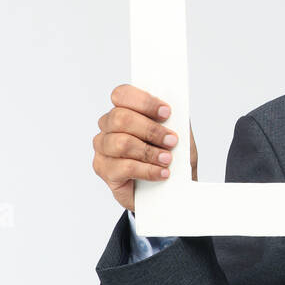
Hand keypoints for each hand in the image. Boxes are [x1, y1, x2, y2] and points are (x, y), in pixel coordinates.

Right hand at [92, 84, 196, 212]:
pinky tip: (162, 173)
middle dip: (150, 129)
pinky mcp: (104, 170)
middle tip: (171, 140)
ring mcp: (103, 149)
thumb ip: (177, 120)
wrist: (171, 190)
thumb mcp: (181, 136)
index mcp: (124, 111)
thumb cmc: (173, 160)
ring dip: (149, 151)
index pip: (121, 94)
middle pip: (120, 118)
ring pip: (121, 143)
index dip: (144, 101)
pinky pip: (124, 167)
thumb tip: (177, 109)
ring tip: (167, 159)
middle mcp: (108, 128)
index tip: (166, 112)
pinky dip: (148, 170)